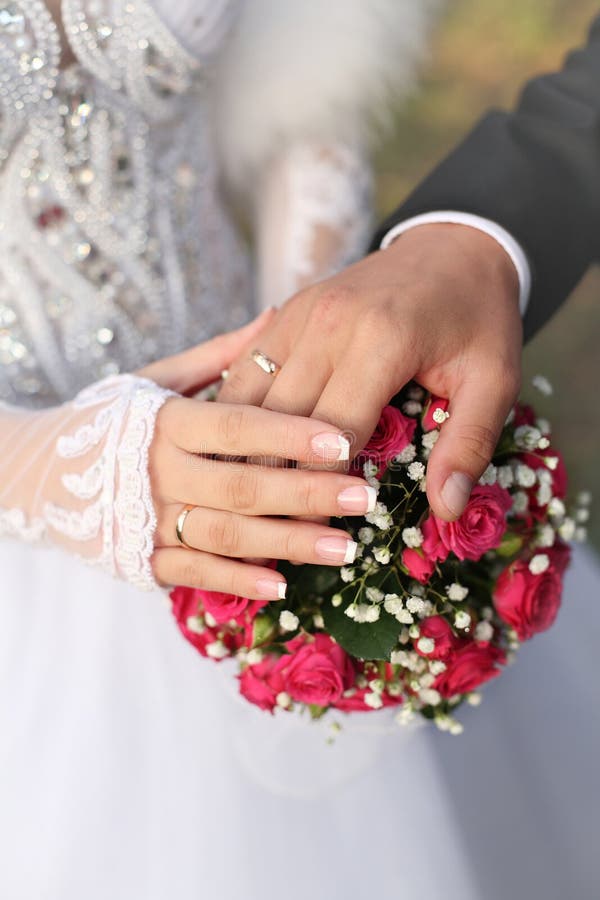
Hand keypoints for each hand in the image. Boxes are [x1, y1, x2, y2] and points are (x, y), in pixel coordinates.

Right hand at [0, 311, 373, 597]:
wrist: (40, 471)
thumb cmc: (114, 417)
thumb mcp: (160, 379)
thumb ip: (221, 355)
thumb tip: (280, 313)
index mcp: (165, 420)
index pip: (235, 426)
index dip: (288, 435)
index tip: (342, 440)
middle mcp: (157, 470)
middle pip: (242, 485)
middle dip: (307, 493)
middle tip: (364, 497)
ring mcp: (148, 519)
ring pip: (227, 535)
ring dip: (289, 543)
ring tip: (346, 547)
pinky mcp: (142, 558)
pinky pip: (195, 573)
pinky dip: (238, 581)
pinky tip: (283, 585)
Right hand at [218, 223, 522, 519]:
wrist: (454, 246)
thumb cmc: (478, 320)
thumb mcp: (493, 381)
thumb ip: (468, 444)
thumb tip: (447, 509)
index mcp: (381, 340)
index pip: (333, 433)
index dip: (322, 489)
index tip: (317, 532)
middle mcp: (326, 324)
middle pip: (277, 421)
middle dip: (272, 481)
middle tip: (267, 532)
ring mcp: (297, 314)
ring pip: (246, 398)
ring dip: (241, 450)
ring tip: (242, 501)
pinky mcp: (284, 313)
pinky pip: (242, 371)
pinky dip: (236, 415)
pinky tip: (237, 452)